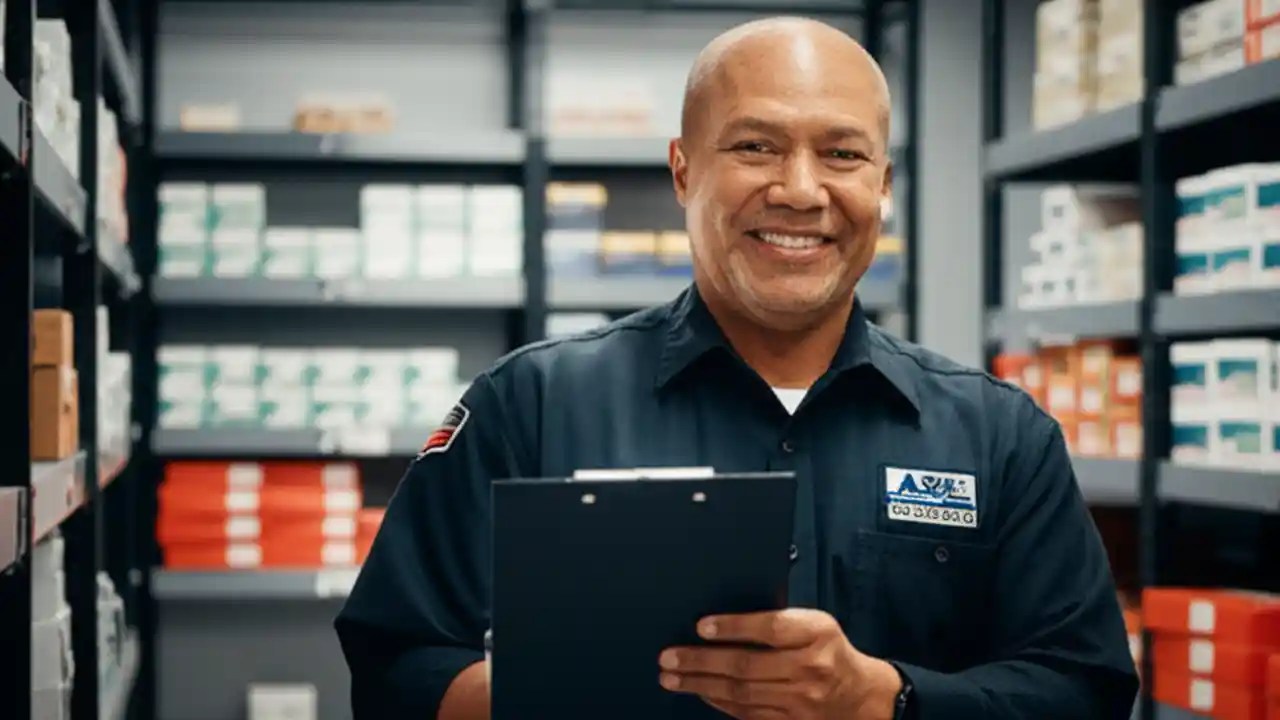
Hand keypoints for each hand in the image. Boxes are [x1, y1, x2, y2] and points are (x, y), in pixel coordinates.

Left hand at [658, 608, 901, 719]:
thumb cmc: (828, 649)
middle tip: (668, 657)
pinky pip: (747, 714)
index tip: (701, 626)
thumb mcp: (814, 623)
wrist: (860, 695)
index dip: (733, 627)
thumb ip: (779, 620)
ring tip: (671, 677)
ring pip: (741, 693)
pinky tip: (699, 692)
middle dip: (701, 661)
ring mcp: (800, 701)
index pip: (770, 628)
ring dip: (700, 684)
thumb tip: (724, 620)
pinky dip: (719, 702)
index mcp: (816, 633)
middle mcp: (809, 668)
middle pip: (747, 665)